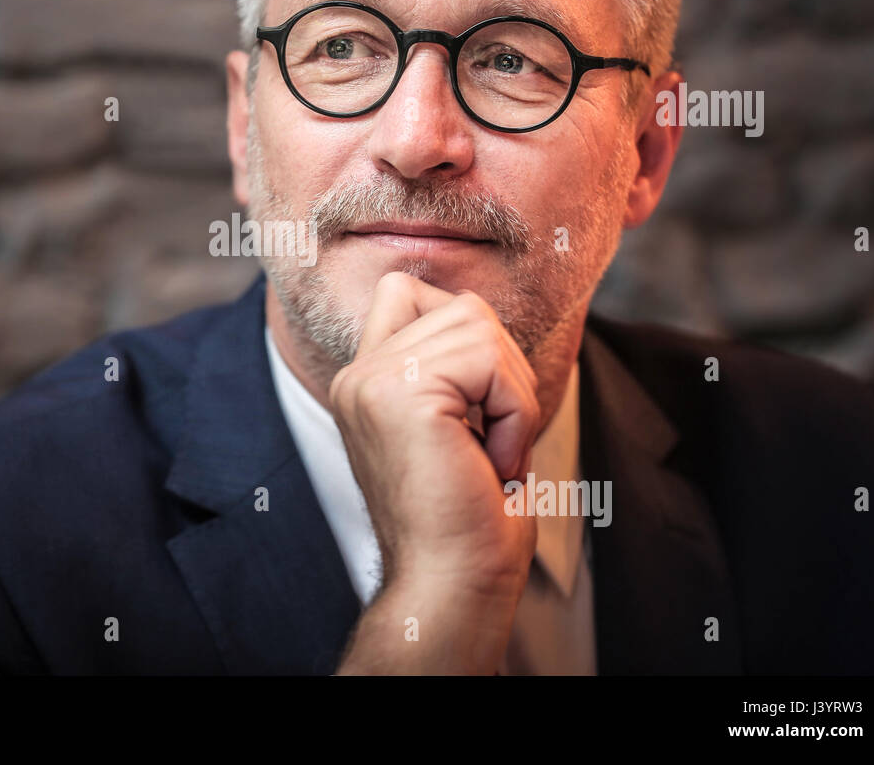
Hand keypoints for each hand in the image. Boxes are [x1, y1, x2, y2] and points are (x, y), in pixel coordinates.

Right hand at [329, 271, 541, 672]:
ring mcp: (372, 381)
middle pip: (461, 306)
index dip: (461, 328)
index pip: (404, 290)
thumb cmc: (469, 520)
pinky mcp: (402, 394)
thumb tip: (480, 313)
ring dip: (514, 393)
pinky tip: (495, 460)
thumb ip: (450, 365)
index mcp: (363, 383)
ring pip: (479, 325)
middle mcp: (358, 375)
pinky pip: (490, 360)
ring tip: (494, 453)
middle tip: (497, 441)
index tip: (479, 407)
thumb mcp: (455, 424)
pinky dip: (516, 409)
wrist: (451, 584)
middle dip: (505, 370)